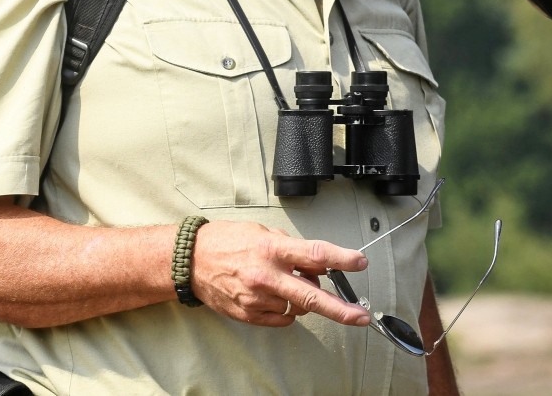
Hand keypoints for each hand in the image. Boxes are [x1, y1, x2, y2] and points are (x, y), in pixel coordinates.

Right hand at [189, 220, 371, 327]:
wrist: (190, 262)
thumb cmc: (227, 241)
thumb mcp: (264, 232)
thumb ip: (293, 249)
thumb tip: (320, 265)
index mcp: (272, 250)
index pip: (315, 254)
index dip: (341, 259)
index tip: (360, 263)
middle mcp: (266, 276)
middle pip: (312, 297)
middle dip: (341, 309)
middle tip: (361, 316)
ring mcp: (257, 299)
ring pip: (298, 307)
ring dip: (302, 297)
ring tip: (284, 281)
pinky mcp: (249, 315)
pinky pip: (282, 318)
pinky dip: (286, 309)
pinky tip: (274, 294)